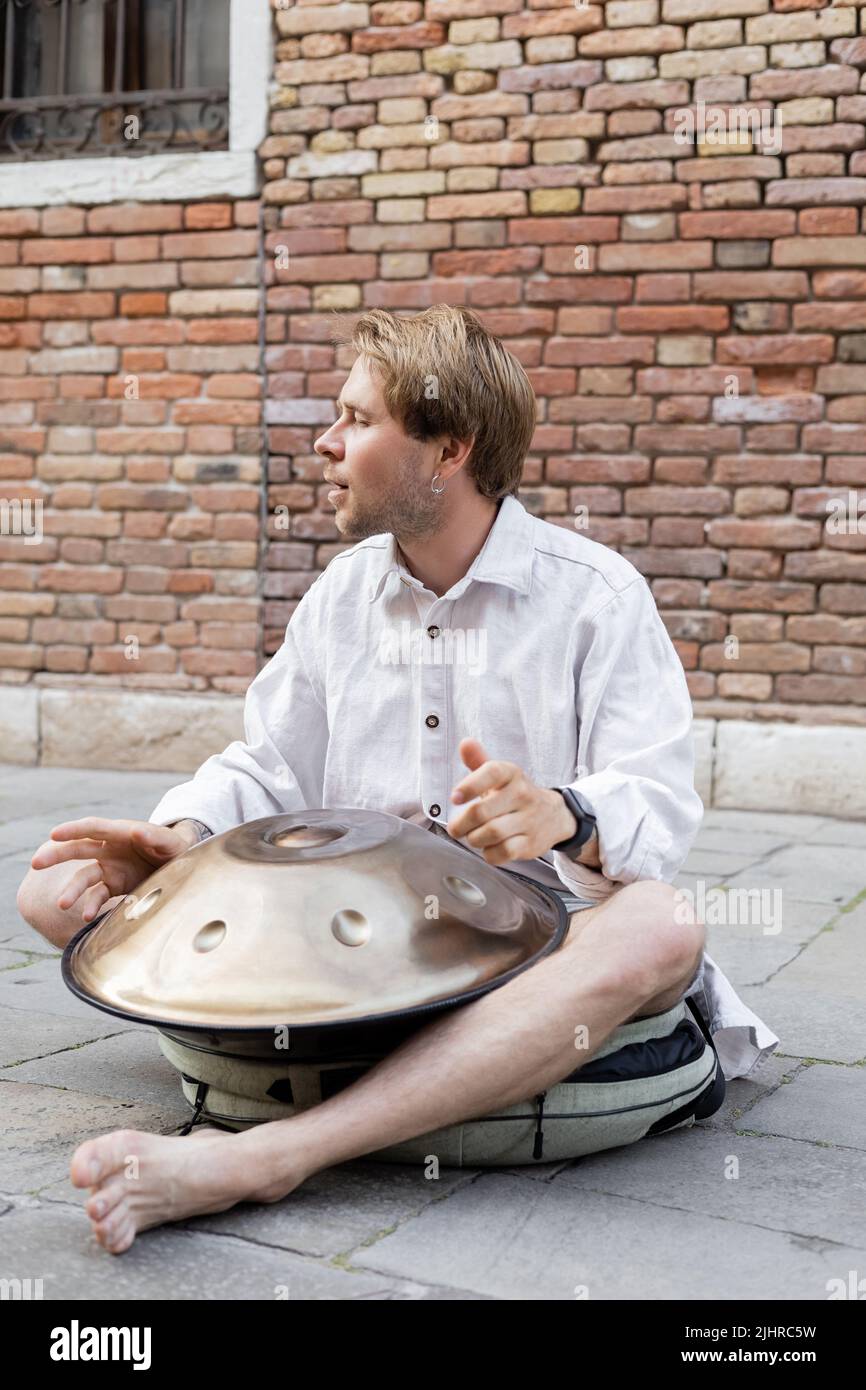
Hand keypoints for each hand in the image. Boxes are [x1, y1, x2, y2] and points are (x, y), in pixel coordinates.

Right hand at [29, 818, 191, 924]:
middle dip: (57, 855)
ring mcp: (109, 868)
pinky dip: (91, 905)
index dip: (73, 830)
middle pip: (78, 849)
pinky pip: (98, 896)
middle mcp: (109, 849)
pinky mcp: (114, 886)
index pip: (93, 828)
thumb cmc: (175, 848)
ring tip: (62, 904)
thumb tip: (137, 831)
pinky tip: (87, 917)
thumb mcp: (171, 843)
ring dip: (72, 890)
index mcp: (121, 832)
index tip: (54, 834)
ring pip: (84, 877)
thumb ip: (156, 837)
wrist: (181, 866)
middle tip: (36, 862)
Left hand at [446, 738, 577, 866]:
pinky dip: (489, 854)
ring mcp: (529, 820)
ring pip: (491, 833)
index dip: (469, 785)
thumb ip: (479, 760)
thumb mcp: (500, 775)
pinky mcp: (531, 844)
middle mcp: (522, 795)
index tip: (454, 797)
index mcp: (512, 774)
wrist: (554, 816)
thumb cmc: (516, 795)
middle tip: (455, 828)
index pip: (491, 773)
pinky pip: (502, 853)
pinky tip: (488, 847)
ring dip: (474, 839)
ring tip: (472, 836)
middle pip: (482, 811)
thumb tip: (465, 743)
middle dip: (461, 823)